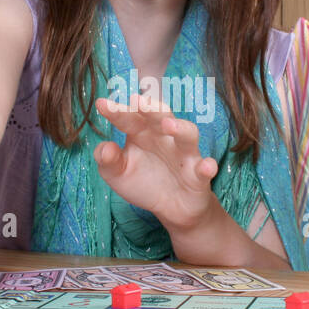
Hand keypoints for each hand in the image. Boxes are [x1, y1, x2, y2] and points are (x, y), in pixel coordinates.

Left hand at [92, 94, 218, 230]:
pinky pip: (205, 168)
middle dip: (150, 107)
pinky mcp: (198, 174)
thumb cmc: (144, 182)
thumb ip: (107, 160)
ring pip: (187, 134)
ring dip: (179, 128)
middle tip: (136, 100)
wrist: (173, 208)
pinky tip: (206, 167)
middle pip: (161, 117)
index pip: (130, 118)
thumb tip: (104, 148)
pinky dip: (207, 167)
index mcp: (142, 133)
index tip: (101, 104)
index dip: (117, 111)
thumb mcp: (117, 174)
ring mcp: (184, 154)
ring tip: (167, 125)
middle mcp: (165, 138)